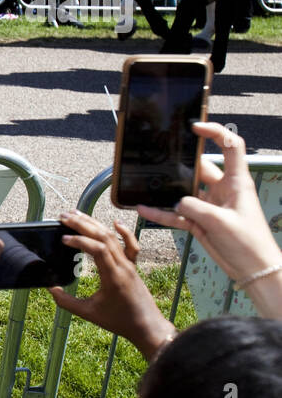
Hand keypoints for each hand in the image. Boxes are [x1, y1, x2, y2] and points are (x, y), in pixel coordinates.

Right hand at [48, 210, 175, 361]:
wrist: (147, 327)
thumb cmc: (119, 321)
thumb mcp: (88, 313)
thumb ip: (66, 302)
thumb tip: (50, 289)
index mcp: (113, 277)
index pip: (98, 249)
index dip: (79, 240)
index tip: (63, 239)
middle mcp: (123, 266)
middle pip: (104, 237)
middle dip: (83, 224)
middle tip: (64, 217)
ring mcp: (130, 265)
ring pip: (114, 237)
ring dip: (95, 224)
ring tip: (77, 215)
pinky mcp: (133, 267)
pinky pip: (131, 245)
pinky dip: (124, 231)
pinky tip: (115, 222)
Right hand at [137, 123, 281, 294]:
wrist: (253, 269)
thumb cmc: (249, 242)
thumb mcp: (222, 222)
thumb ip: (195, 207)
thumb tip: (176, 201)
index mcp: (237, 182)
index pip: (231, 147)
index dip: (216, 133)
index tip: (195, 128)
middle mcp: (223, 190)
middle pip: (199, 168)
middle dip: (180, 165)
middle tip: (160, 160)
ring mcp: (210, 205)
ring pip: (183, 192)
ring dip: (167, 192)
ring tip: (147, 186)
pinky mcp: (200, 221)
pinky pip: (176, 214)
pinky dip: (161, 213)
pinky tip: (145, 210)